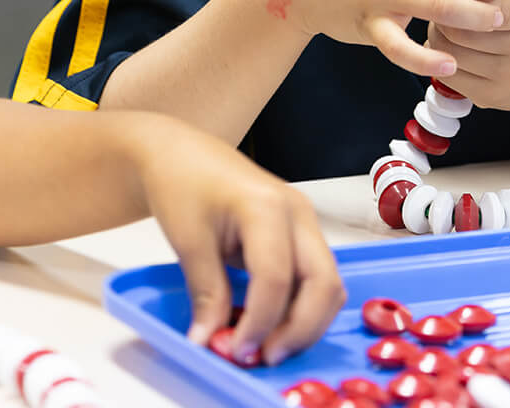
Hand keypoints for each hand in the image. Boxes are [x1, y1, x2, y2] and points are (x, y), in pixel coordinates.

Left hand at [131, 116, 345, 365]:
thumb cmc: (182, 182)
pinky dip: (300, 306)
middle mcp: (298, 213)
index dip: (260, 323)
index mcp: (267, 206)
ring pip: (328, 284)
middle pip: (323, 283)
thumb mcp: (188, 241)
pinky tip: (269, 324)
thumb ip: (207, 293)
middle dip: (300, 329)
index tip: (235, 350)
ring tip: (266, 344)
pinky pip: (315, 277)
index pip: (277, 278)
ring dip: (305, 322)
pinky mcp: (301, 233)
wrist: (181, 153)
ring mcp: (304, 222)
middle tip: (263, 356)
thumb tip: (210, 341)